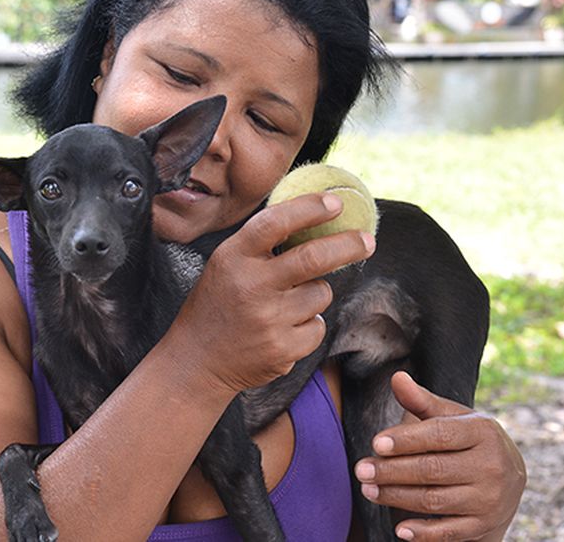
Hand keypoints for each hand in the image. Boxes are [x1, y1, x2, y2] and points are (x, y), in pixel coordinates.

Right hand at [166, 193, 374, 393]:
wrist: (196, 360)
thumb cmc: (218, 304)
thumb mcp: (226, 265)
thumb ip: (261, 245)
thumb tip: (315, 216)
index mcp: (233, 257)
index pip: (276, 223)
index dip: (309, 208)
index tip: (335, 202)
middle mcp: (251, 286)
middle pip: (313, 258)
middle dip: (347, 245)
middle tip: (367, 240)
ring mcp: (267, 320)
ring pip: (320, 294)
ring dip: (313, 295)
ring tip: (284, 306)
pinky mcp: (282, 349)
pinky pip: (317, 326)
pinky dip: (307, 326)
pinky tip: (282, 330)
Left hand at [354, 372, 525, 540]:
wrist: (509, 479)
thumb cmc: (469, 441)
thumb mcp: (453, 417)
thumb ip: (422, 402)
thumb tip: (397, 378)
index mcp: (483, 432)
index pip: (439, 435)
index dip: (406, 440)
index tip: (376, 444)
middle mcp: (492, 466)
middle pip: (432, 469)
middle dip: (392, 471)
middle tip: (361, 470)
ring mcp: (490, 499)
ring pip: (435, 500)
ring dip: (397, 497)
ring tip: (368, 490)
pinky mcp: (484, 526)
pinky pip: (450, 532)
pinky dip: (424, 533)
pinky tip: (400, 530)